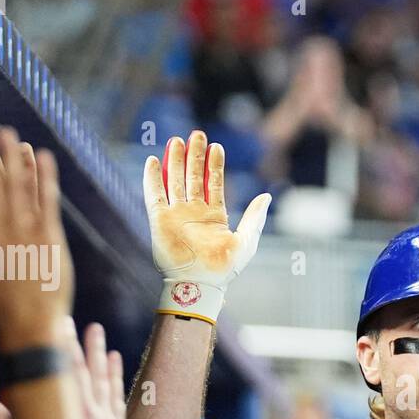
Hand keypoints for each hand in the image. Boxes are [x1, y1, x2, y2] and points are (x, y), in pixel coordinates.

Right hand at [61, 318, 126, 418]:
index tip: (50, 325)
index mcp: (66, 417)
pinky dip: (116, 376)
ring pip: (103, 378)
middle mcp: (89, 413)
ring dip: (100, 353)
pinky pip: (116, 396)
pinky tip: (116, 359)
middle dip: (75, 342)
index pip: (60, 373)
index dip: (56, 348)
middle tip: (68, 319)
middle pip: (81, 369)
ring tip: (97, 330)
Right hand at [144, 129, 270, 324]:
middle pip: (192, 176)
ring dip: (175, 161)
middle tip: (196, 134)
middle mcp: (193, 212)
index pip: (213, 183)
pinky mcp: (159, 220)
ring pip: (174, 181)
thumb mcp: (247, 241)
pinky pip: (154, 195)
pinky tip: (154, 161)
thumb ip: (255, 217)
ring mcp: (176, 215)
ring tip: (176, 140)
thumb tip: (266, 195)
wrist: (200, 284)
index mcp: (214, 215)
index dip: (214, 165)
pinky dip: (153, 178)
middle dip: (194, 156)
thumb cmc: (225, 268)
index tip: (216, 146)